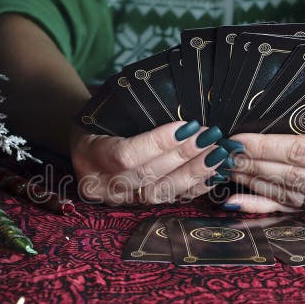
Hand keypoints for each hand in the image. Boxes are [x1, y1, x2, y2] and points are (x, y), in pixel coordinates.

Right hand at [71, 122, 232, 204]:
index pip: (125, 155)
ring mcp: (119, 199)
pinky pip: (168, 200)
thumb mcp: (107, 109)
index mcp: (89, 156)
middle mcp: (101, 184)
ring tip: (217, 154)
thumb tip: (177, 98)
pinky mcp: (137, 205)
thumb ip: (133, 109)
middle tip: (210, 137)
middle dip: (184, 156)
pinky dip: (194, 188)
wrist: (87, 142)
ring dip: (194, 173)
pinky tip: (214, 174)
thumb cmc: (99, 119)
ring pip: (160, 192)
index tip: (188, 127)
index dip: (158, 143)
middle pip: (147, 175)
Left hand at [224, 113, 304, 212]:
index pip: (300, 152)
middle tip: (223, 154)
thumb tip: (256, 112)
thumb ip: (304, 111)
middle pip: (291, 176)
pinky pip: (289, 208)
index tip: (236, 139)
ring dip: (252, 181)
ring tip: (227, 168)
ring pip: (287, 194)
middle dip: (252, 164)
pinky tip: (235, 201)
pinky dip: (260, 204)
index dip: (264, 147)